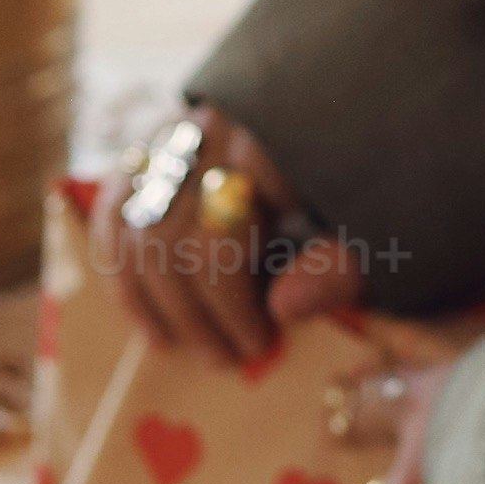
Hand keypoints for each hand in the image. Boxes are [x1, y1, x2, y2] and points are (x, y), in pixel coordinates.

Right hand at [92, 106, 364, 366]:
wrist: (342, 122)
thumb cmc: (357, 191)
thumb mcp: (371, 228)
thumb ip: (338, 266)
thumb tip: (283, 308)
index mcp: (271, 139)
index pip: (223, 235)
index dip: (233, 305)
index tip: (260, 344)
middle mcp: (212, 129)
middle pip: (174, 237)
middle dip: (196, 314)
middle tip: (230, 361)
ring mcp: (176, 135)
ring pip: (138, 229)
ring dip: (158, 305)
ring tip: (193, 351)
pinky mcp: (150, 149)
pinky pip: (114, 212)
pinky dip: (122, 273)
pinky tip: (150, 325)